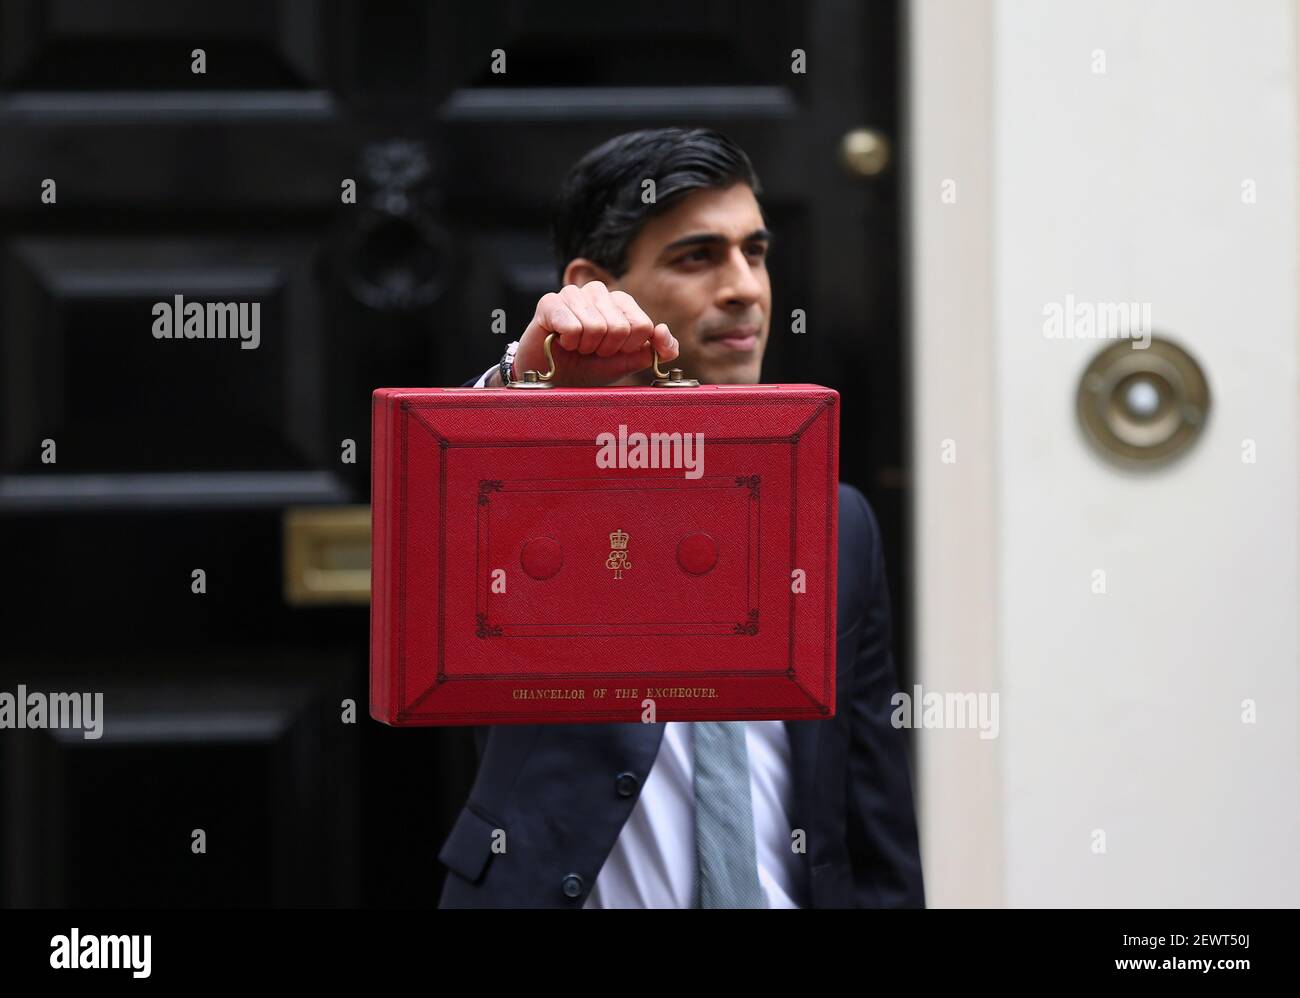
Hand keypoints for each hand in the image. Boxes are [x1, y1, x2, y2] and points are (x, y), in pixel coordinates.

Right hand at [511, 282, 677, 386]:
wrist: (554, 379)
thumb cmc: (590, 367)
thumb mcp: (628, 362)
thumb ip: (655, 351)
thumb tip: (662, 331)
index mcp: (622, 302)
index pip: (644, 326)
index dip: (628, 348)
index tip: (612, 352)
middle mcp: (599, 292)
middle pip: (621, 327)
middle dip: (606, 350)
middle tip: (591, 351)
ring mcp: (573, 294)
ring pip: (596, 326)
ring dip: (586, 347)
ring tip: (576, 346)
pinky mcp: (549, 302)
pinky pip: (572, 326)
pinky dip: (568, 343)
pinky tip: (560, 340)